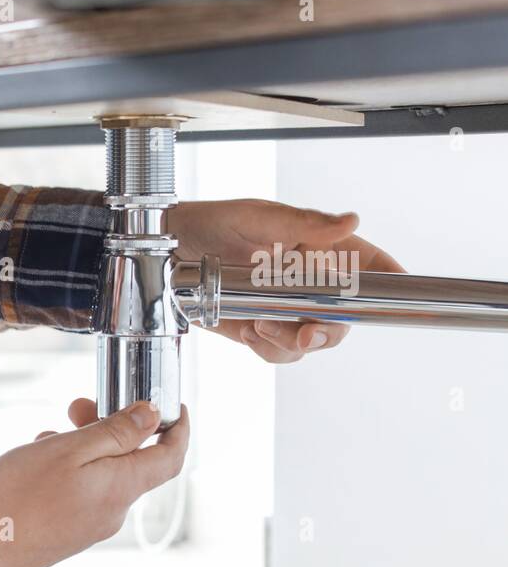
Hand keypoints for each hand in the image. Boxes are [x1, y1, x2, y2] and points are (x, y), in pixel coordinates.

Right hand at [0, 398, 188, 566]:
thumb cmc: (19, 497)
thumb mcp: (69, 450)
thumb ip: (115, 432)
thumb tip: (151, 417)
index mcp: (121, 487)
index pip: (171, 457)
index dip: (177, 428)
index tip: (171, 406)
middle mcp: (113, 511)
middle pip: (130, 461)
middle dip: (109, 426)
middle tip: (77, 407)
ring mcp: (91, 525)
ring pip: (101, 474)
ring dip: (81, 447)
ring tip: (46, 437)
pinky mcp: (68, 533)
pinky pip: (81, 492)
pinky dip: (67, 470)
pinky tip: (37, 462)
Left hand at [167, 199, 406, 362]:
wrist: (165, 252)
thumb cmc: (209, 223)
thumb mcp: (255, 216)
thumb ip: (302, 224)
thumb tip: (349, 222)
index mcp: (315, 246)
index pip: (366, 263)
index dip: (389, 277)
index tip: (402, 288)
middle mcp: (305, 280)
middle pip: (344, 315)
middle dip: (330, 327)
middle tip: (305, 330)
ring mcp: (283, 306)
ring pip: (312, 338)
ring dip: (291, 339)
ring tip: (260, 324)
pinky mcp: (257, 327)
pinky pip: (280, 350)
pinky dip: (270, 348)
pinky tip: (250, 331)